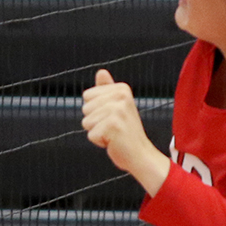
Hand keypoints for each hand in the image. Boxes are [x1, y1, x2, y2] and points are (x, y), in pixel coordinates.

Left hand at [82, 69, 168, 190]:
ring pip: (86, 122)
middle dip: (95, 121)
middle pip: (85, 108)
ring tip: (114, 133)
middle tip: (113, 127)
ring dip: (97, 132)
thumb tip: (101, 72)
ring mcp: (117, 111)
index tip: (112, 116)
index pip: (87, 95)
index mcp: (122, 89)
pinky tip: (114, 141)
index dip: (96, 110)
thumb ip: (107, 89)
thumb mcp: (117, 106)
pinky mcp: (112, 126)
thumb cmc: (127, 131)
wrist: (140, 154)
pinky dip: (99, 142)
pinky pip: (90, 135)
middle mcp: (121, 97)